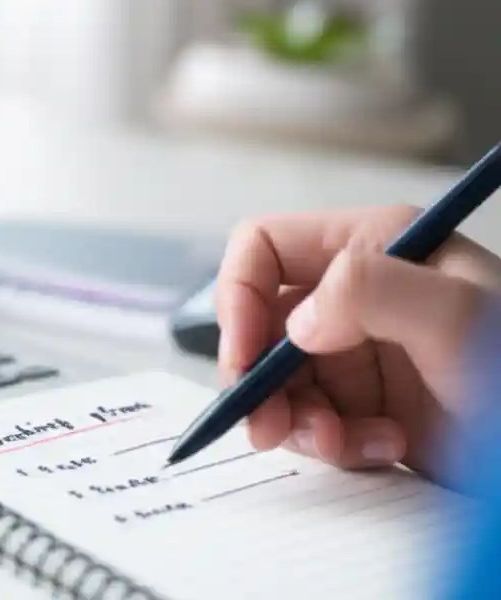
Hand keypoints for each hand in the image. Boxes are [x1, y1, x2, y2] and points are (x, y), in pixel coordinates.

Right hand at [217, 206, 500, 476]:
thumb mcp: (456, 318)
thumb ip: (369, 291)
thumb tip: (295, 319)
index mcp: (371, 246)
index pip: (264, 248)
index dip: (238, 296)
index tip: (243, 356)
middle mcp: (358, 294)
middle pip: (261, 325)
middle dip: (261, 378)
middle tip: (268, 428)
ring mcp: (362, 352)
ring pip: (280, 381)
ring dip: (298, 420)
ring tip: (342, 445)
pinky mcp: (368, 405)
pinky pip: (314, 421)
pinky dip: (335, 444)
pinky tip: (384, 449)